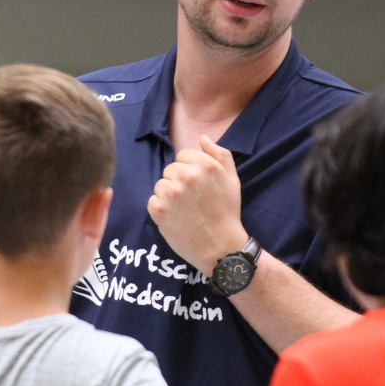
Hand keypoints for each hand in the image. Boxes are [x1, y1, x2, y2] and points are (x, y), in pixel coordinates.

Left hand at [148, 136, 248, 273]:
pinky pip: (152, 201)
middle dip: (178, 182)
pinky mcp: (158, 210)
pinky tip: (176, 219)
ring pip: (160, 185)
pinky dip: (161, 210)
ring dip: (168, 196)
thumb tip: (202, 138)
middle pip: (170, 169)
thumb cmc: (227, 212)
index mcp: (205, 165)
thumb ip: (219, 154)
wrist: (221, 247)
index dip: (190, 170)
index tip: (199, 187)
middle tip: (192, 201)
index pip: (183, 156)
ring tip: (184, 211)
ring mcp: (170, 193)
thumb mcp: (232, 179)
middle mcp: (186, 176)